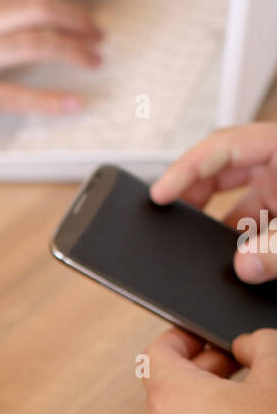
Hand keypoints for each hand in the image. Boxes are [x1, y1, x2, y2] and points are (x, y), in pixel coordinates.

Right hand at [0, 0, 102, 139]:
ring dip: (72, 52)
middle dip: (77, 21)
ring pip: (33, 45)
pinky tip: (71, 104)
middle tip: (98, 37)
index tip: (81, 16)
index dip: (61, 4)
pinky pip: (15, 95)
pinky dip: (51, 100)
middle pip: (37, 12)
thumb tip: (1, 28)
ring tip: (93, 62)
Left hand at [141, 327, 276, 413]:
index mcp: (171, 398)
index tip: (201, 337)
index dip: (182, 337)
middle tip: (236, 368)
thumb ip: (259, 345)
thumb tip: (248, 345)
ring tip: (246, 407)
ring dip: (205, 407)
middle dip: (201, 371)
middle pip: (166, 387)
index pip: (157, 352)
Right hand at [151, 123, 276, 282]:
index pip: (222, 146)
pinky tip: (231, 258)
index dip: (185, 169)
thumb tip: (244, 267)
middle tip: (166, 217)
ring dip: (219, 224)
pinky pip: (254, 219)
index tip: (160, 194)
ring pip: (237, 199)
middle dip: (192, 196)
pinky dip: (240, 237)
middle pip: (221, 171)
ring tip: (198, 245)